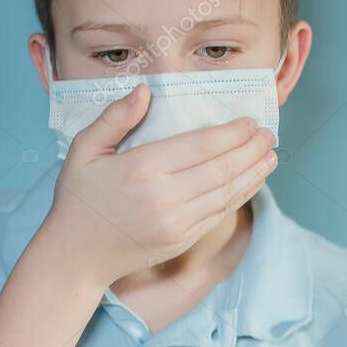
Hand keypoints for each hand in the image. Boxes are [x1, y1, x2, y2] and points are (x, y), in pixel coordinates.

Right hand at [39, 83, 277, 287]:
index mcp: (143, 168)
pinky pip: (220, 214)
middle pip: (222, 168)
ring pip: (227, 193)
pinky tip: (251, 182)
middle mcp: (165, 197)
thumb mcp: (83, 149)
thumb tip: (145, 91)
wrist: (76, 255)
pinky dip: (241, 196)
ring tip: (271, 155)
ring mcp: (176, 223)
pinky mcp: (181, 240)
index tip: (250, 122)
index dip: (232, 133)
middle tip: (270, 134)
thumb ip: (114, 118)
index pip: (202, 146)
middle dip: (251, 149)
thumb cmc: (79, 197)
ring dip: (254, 172)